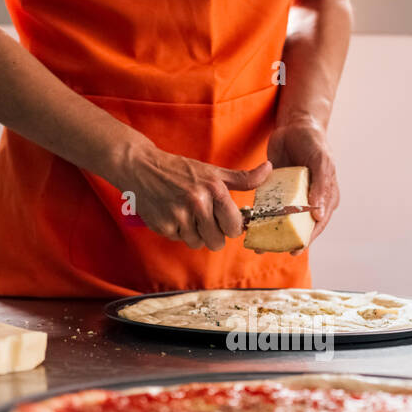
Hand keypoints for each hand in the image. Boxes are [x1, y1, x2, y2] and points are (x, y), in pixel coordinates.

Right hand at [117, 141, 271, 249]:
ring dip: (195, 234)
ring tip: (187, 214)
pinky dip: (178, 231)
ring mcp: (179, 216)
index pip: (234, 227)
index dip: (231, 227)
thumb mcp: (213, 171)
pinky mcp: (163, 226)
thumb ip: (243, 178)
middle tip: (205, 219)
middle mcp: (197, 203)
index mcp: (214, 189)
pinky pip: (180, 240)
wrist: (142, 168)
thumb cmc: (181, 170)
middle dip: (214, 235)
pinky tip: (173, 214)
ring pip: (198, 243)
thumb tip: (269, 169)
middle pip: (217, 242)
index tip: (225, 221)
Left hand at [267, 119, 339, 251]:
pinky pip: (270, 207)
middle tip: (267, 249)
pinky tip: (249, 225)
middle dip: (284, 240)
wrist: (296, 126)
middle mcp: (310, 201)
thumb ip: (321, 185)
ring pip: (283, 220)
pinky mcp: (278, 191)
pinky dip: (261, 216)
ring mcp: (293, 197)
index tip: (295, 249)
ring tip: (256, 244)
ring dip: (270, 232)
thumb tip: (318, 213)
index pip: (318, 224)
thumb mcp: (321, 161)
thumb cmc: (314, 143)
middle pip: (298, 227)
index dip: (307, 238)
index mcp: (326, 197)